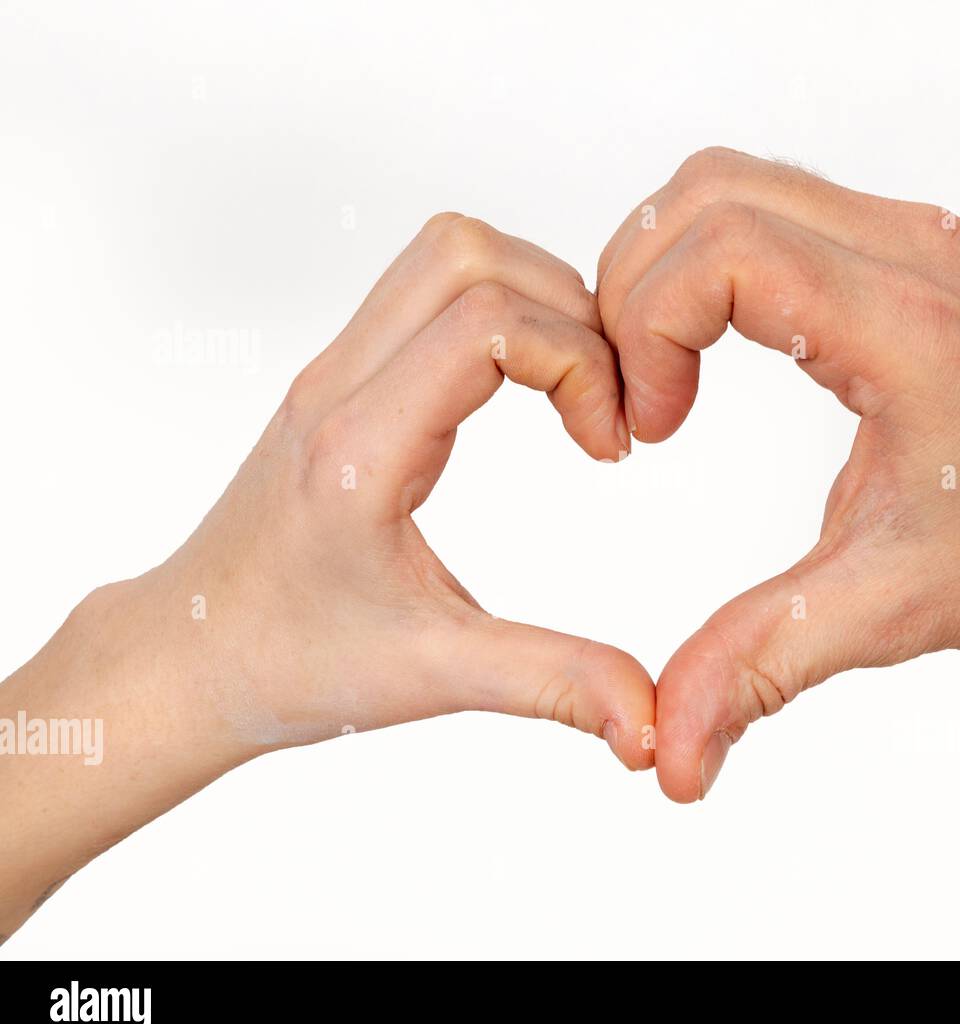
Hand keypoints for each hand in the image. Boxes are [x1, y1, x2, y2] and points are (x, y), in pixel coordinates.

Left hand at [2, 214, 650, 938]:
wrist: (191, 655)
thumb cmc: (289, 663)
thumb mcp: (434, 675)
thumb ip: (552, 684)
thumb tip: (651, 720)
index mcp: (361, 449)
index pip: (488, 322)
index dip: (581, 361)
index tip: (607, 444)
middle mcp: (339, 387)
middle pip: (467, 251)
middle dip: (568, 310)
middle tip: (602, 401)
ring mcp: (333, 372)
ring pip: (446, 252)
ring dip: (534, 298)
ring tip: (573, 390)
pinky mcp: (341, 377)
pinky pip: (428, 290)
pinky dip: (500, 312)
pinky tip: (525, 392)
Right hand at [597, 147, 959, 801]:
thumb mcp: (894, 606)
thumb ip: (765, 665)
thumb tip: (675, 746)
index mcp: (905, 330)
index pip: (724, 249)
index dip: (648, 327)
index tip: (651, 422)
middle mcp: (908, 254)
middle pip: (706, 195)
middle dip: (631, 293)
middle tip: (638, 395)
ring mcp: (908, 236)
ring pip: (730, 184)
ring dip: (663, 268)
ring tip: (662, 371)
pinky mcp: (902, 243)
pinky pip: (769, 204)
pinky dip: (707, 261)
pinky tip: (712, 346)